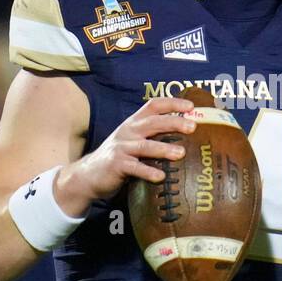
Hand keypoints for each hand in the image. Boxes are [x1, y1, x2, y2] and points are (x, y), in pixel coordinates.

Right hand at [56, 96, 195, 214]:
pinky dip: (148, 172)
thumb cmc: (120, 157)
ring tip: (181, 153)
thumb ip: (154, 136)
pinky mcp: (116, 165)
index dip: (172, 103)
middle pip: (152, 123)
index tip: (191, 107)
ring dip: (164, 148)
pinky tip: (161, 177)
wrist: (89, 174)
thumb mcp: (134, 140)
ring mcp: (121, 148)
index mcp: (134, 123)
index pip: (153, 105)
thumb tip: (187, 136)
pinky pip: (134, 168)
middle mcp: (128, 131)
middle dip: (173, 123)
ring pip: (145, 146)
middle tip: (192, 127)